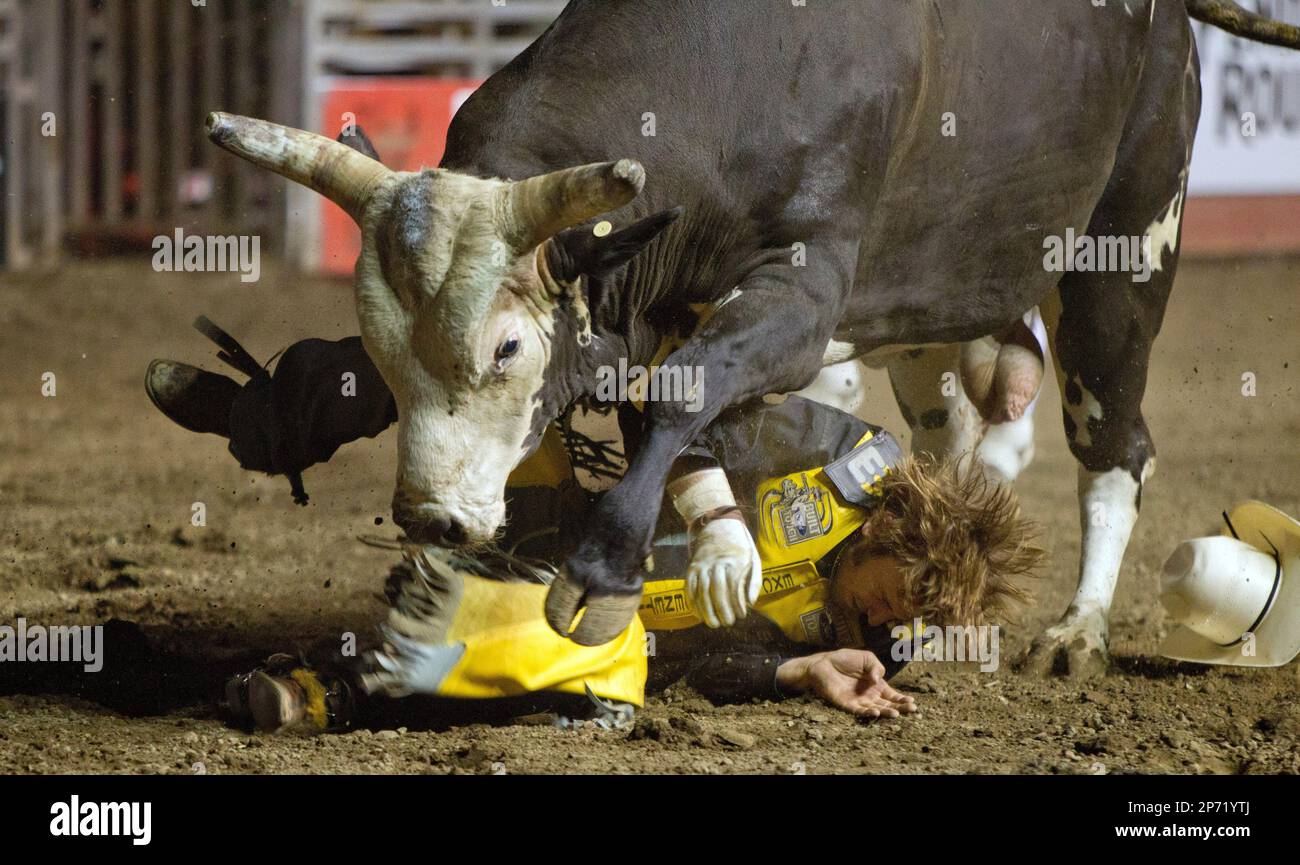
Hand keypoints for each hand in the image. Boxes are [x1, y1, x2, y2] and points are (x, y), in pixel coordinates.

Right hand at [686, 518, 761, 627]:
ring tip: (713, 624)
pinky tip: (698, 614)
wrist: (717, 525)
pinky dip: (692, 602)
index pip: (734, 587)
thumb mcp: (753, 559)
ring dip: (706, 610)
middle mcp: (716, 562)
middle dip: (722, 610)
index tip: (742, 615)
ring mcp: (701, 565)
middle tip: (728, 623)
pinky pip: (689, 587)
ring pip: (701, 590)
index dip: (737, 604)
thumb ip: (754, 581)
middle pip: (717, 590)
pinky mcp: (691, 567)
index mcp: (735, 560)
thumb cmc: (740, 546)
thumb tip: (751, 603)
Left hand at [776, 649, 917, 717]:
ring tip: (896, 713)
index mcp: (876, 685)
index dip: (902, 700)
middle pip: (887, 704)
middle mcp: (869, 695)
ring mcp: (859, 700)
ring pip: (876, 709)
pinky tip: (876, 712)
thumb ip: (876, 666)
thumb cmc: (844, 660)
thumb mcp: (865, 658)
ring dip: (886, 712)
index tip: (913, 703)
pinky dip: (868, 712)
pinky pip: (859, 711)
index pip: (892, 695)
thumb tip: (878, 679)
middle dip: (900, 708)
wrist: (822, 663)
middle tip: (912, 710)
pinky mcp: (846, 704)